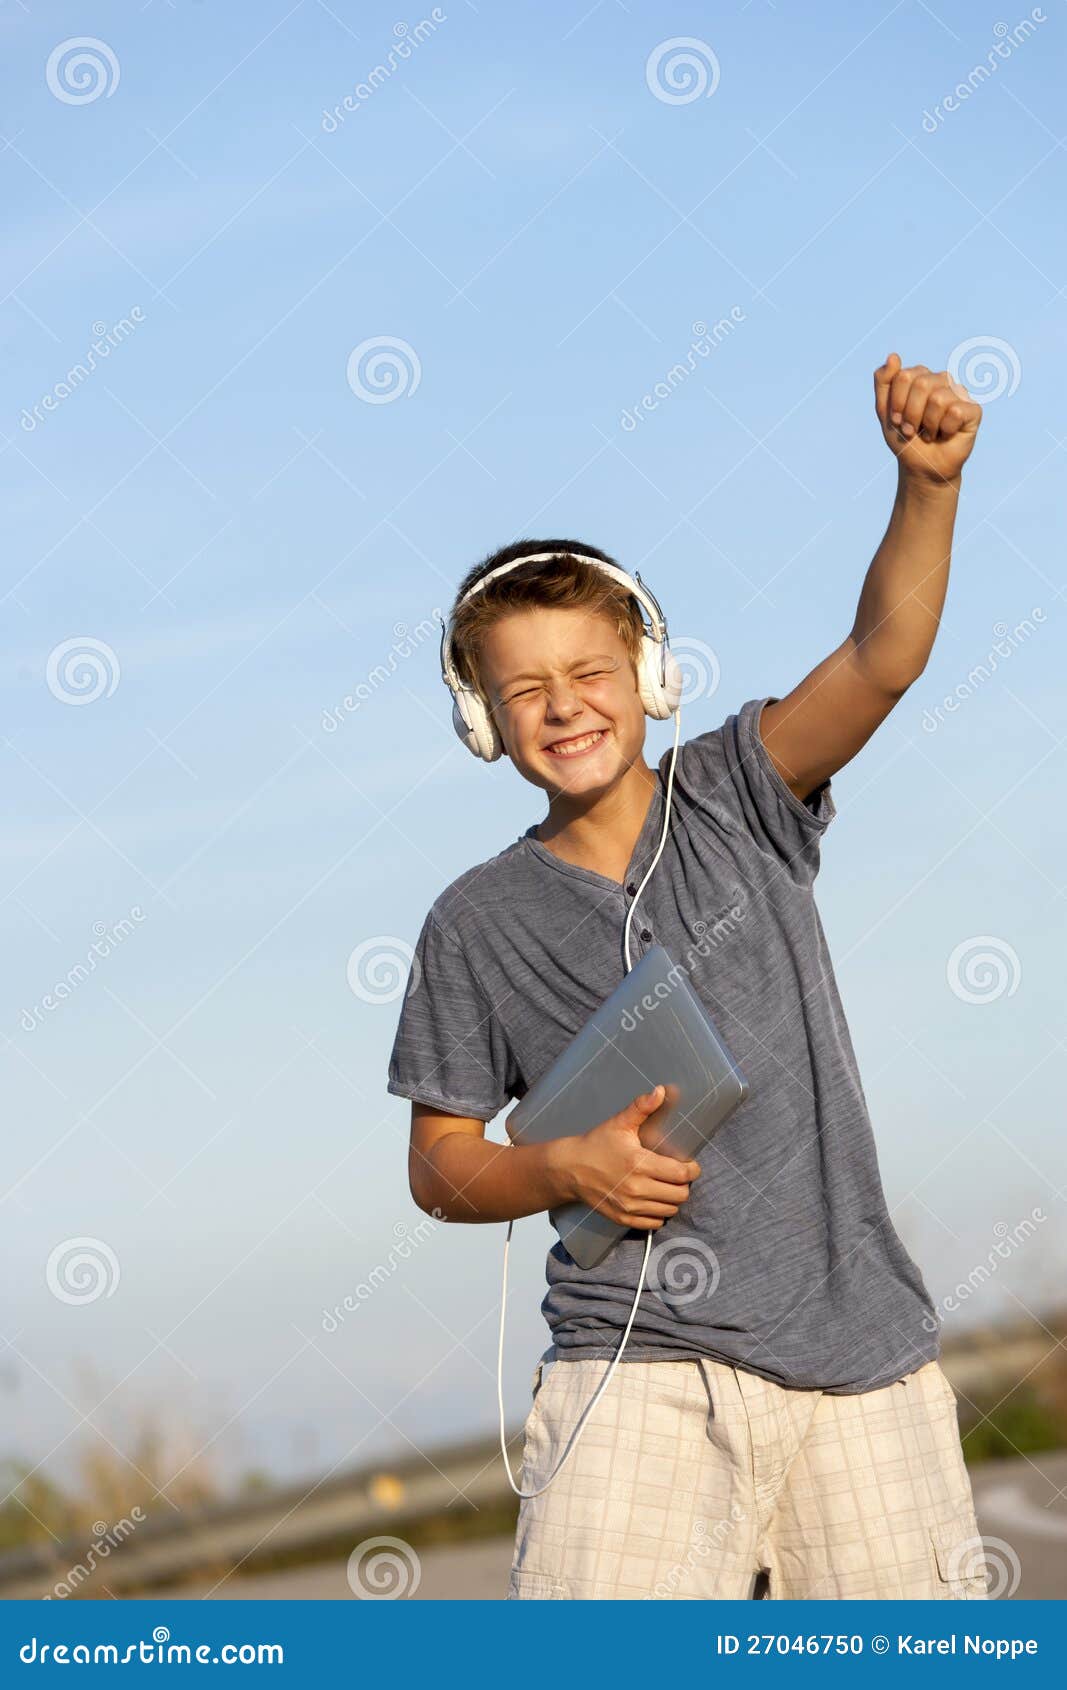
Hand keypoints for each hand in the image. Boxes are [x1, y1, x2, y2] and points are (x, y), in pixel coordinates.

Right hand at [553, 1084, 699, 1230]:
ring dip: (672, 1198)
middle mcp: (637, 1188)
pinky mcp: (623, 1219)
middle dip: (684, 1183)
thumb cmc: (596, 1144)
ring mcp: (630, 1207)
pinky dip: (659, 1212)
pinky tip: (653, 1199)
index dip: (692, 1169)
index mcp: (639, 1163)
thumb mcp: (619, 1123)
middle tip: (677, 1174)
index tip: (690, 1164)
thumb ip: (642, 1107)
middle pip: (680, 1194)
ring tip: (665, 1185)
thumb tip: (661, 1090)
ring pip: (670, 1210)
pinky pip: (655, 1223)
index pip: (682, 1174)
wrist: (569, 1169)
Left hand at [874, 353, 981, 487]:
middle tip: (913, 429)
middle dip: (911, 414)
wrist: (922, 467)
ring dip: (928, 425)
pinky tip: (946, 434)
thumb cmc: (905, 439)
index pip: (904, 376)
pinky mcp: (973, 410)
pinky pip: (955, 412)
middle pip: (922, 384)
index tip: (897, 420)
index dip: (897, 403)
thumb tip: (893, 355)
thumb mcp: (885, 412)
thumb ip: (884, 382)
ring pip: (938, 399)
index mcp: (921, 376)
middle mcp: (942, 380)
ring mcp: (959, 393)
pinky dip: (944, 430)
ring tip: (930, 433)